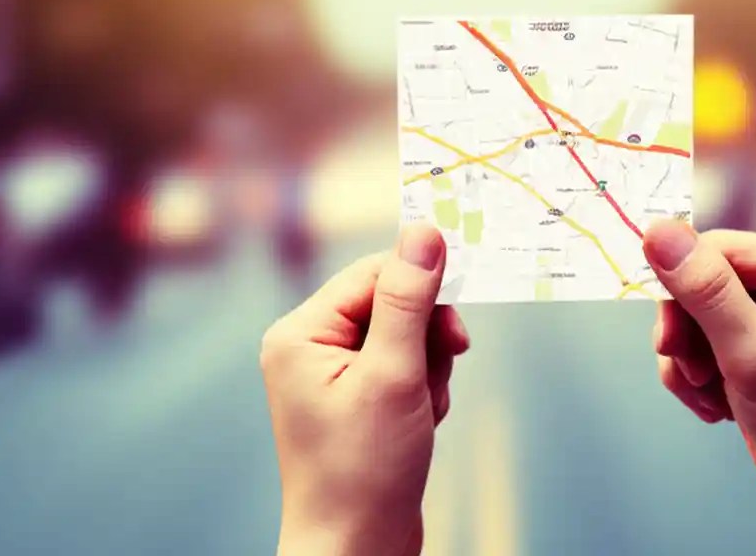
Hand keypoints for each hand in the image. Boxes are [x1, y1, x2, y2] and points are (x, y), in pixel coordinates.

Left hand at [261, 224, 467, 555]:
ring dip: (429, 370)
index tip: (454, 326)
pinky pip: (406, 367)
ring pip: (408, 335)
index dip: (421, 289)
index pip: (373, 273)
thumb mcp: (394, 376)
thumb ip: (410, 299)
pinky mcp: (358, 397)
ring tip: (420, 413)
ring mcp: (333, 373)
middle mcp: (310, 346)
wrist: (357, 550)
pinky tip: (419, 425)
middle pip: (393, 302)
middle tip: (430, 380)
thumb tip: (425, 231)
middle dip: (425, 341)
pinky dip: (424, 391)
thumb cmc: (365, 471)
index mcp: (300, 332)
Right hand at [643, 221, 755, 554]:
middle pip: (698, 281)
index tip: (669, 341)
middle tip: (694, 375)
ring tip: (711, 398)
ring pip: (690, 316)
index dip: (682, 289)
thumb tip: (656, 229)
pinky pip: (697, 344)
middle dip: (685, 334)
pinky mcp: (751, 348)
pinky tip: (716, 408)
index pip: (717, 248)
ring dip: (686, 362)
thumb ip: (705, 292)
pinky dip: (694, 378)